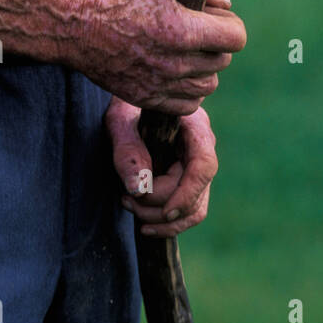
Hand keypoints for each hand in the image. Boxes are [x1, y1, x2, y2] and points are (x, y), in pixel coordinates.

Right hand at [74, 0, 245, 114]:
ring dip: (205, 69)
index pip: (235, 37)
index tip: (218, 20)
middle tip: (201, 33)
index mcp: (181, 27)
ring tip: (189, 53)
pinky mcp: (145, 98)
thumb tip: (225, 5)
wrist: (74, 23)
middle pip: (222, 61)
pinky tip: (178, 73)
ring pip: (208, 85)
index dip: (230, 26)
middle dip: (216, 44)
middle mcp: (174, 60)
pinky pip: (188, 105)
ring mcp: (160, 83)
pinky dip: (189, 91)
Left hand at [105, 96, 217, 238]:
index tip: (165, 212)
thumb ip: (127, 151)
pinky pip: (189, 211)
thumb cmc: (125, 104)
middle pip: (196, 191)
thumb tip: (138, 188)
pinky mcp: (188, 180)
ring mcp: (197, 165)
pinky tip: (144, 224)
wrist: (129, 99)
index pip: (204, 165)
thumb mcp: (119, 120)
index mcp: (194, 125)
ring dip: (163, 219)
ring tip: (130, 205)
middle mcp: (202, 146)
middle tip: (126, 199)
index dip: (188, 193)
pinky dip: (168, 223)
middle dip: (160, 206)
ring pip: (196, 208)